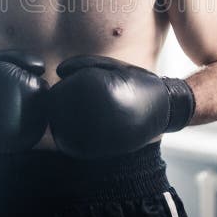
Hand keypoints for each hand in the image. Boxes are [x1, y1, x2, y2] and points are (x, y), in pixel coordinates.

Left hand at [48, 55, 195, 158]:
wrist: (162, 109)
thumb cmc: (133, 83)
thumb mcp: (109, 65)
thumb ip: (79, 64)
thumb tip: (57, 71)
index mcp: (89, 88)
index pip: (54, 93)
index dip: (64, 87)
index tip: (81, 87)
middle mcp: (86, 112)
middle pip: (54, 111)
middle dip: (63, 104)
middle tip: (85, 101)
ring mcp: (89, 135)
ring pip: (58, 128)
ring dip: (66, 120)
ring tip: (90, 113)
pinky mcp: (94, 151)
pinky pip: (68, 144)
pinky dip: (71, 136)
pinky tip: (89, 126)